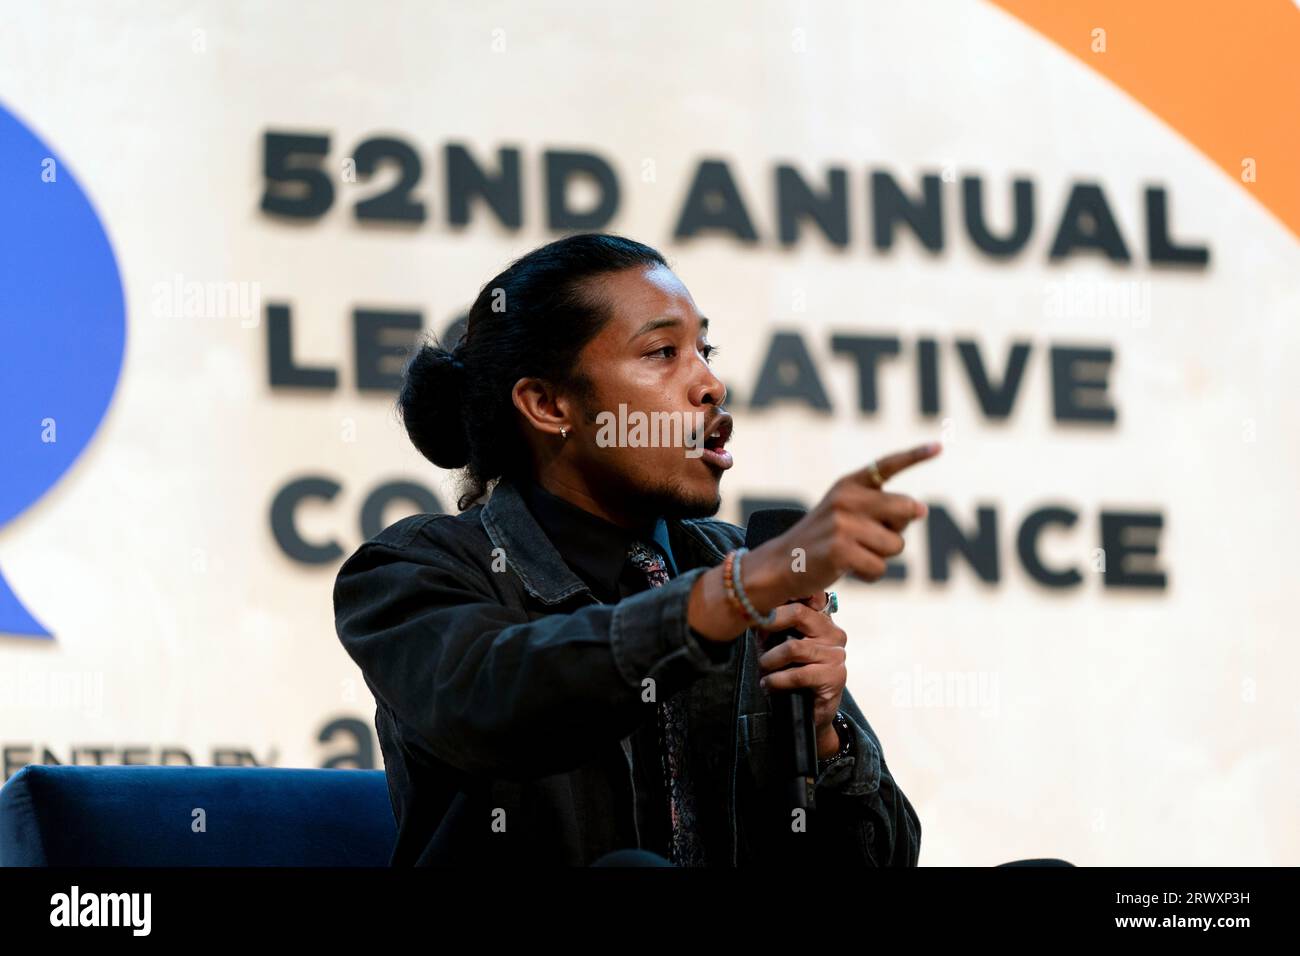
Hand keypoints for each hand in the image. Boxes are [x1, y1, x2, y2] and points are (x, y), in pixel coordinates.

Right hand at [746, 442, 941, 603]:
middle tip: (872, 537)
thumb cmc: (824, 538)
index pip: (886, 465)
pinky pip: (880, 567)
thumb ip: (882, 508)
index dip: (915, 455)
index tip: (939, 446)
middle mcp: (847, 498)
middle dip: (899, 529)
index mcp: (849, 484)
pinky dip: (870, 574)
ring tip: (854, 554)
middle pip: (906, 510)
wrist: (783, 562)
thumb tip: (921, 509)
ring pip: (896, 544)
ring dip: (882, 556)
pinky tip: (850, 570)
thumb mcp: (846, 513)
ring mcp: (842, 524)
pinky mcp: (840, 551)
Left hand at [753, 590, 845, 754]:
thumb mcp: (777, 644)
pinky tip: (769, 685)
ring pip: (793, 647)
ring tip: (763, 670)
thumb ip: (771, 626)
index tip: (760, 605)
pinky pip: (798, 674)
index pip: (805, 596)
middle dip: (771, 623)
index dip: (781, 598)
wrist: (809, 712)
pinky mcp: (835, 677)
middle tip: (757, 637)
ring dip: (770, 661)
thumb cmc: (791, 673)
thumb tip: (754, 608)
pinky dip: (777, 680)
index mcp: (823, 620)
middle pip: (799, 613)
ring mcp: (837, 655)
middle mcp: (834, 633)